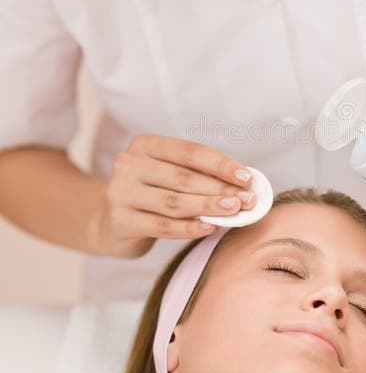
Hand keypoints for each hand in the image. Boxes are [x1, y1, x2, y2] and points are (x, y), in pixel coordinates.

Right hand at [90, 135, 256, 257]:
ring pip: (174, 202)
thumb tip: (244, 183)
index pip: (188, 152)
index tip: (246, 177)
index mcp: (144, 145)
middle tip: (247, 199)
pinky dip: (189, 228)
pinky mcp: (120, 220)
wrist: (111, 222)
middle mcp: (128, 164)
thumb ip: (199, 175)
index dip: (220, 164)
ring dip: (209, 207)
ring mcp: (120, 192)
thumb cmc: (152, 194)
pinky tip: (210, 228)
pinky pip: (162, 225)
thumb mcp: (170, 175)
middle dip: (220, 189)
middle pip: (183, 177)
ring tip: (235, 211)